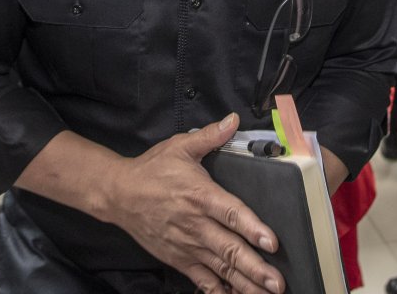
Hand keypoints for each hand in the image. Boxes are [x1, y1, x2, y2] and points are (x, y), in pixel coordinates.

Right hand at [105, 114, 284, 292]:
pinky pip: (201, 280)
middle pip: (229, 249)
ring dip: (244, 284)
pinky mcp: (178, 259)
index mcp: (200, 195)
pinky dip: (218, 291)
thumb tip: (234, 120)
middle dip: (255, 268)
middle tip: (278, 283)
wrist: (118, 194)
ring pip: (220, 269)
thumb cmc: (152, 169)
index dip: (253, 228)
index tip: (271, 242)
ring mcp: (187, 245)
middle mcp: (195, 224)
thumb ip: (210, 136)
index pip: (231, 213)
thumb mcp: (180, 146)